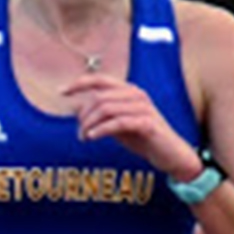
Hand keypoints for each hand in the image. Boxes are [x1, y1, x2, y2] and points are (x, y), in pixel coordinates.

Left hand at [63, 74, 191, 173]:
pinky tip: (92, 137)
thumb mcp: (118, 124)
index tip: (62, 92)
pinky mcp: (147, 123)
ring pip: (106, 109)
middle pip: (99, 98)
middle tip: (79, 133)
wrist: (171, 154)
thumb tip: (76, 109)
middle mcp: (137, 95)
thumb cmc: (143, 138)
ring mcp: (143, 108)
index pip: (100, 79)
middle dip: (84, 115)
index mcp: (129, 91)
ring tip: (84, 138)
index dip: (79, 83)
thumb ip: (101, 115)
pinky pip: (117, 122)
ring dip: (89, 125)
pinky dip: (101, 129)